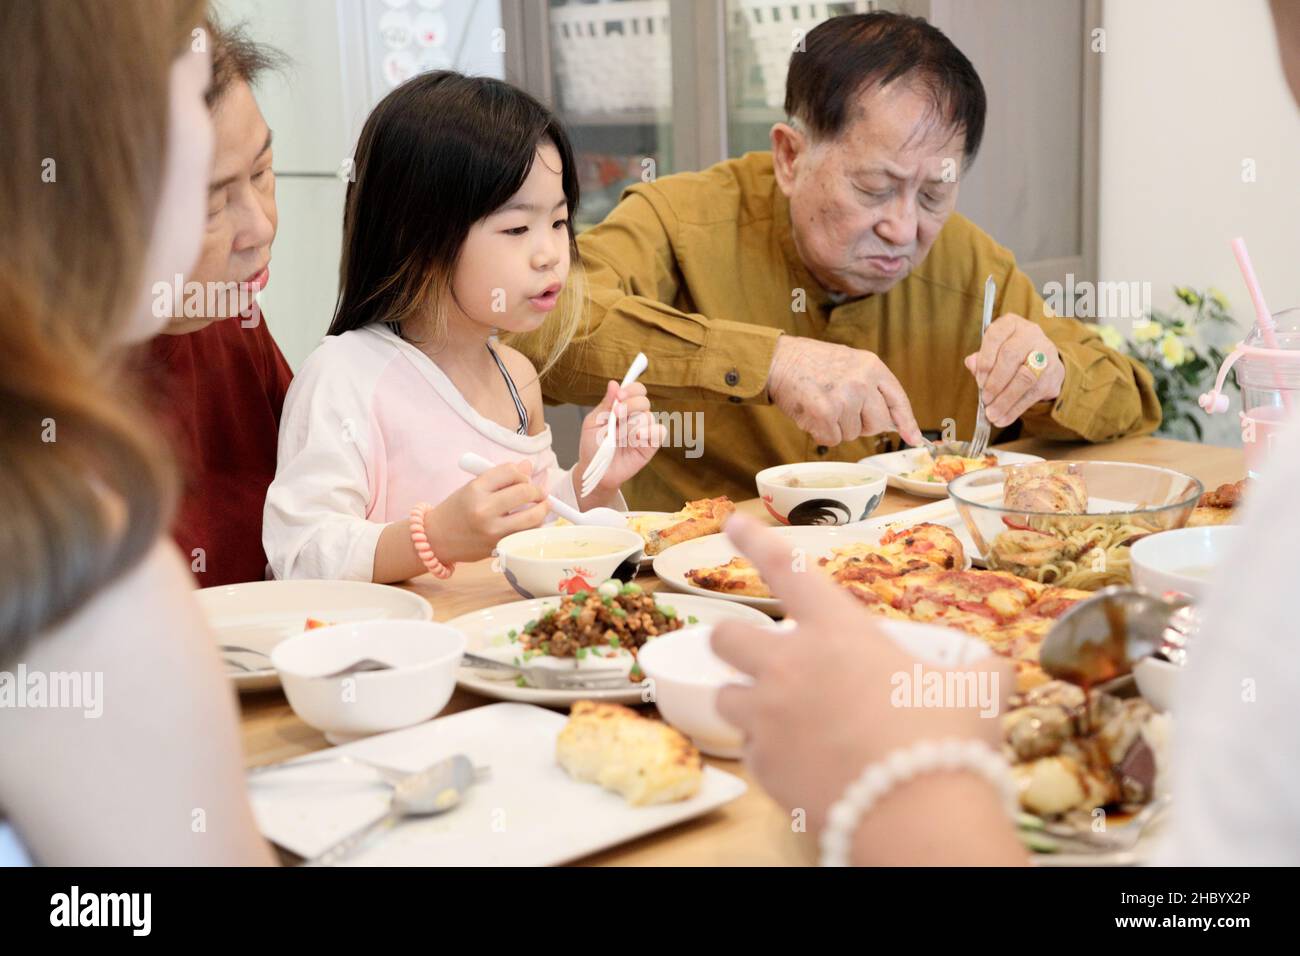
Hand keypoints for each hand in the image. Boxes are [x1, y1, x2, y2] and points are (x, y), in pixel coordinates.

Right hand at [426, 461, 548, 562]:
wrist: (437, 538)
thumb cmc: (456, 510)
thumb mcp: (472, 487)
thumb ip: (500, 477)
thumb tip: (527, 466)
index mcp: (475, 488)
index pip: (510, 471)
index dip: (522, 473)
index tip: (524, 479)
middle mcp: (484, 509)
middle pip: (525, 491)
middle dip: (537, 490)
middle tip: (539, 492)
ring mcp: (493, 530)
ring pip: (533, 516)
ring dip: (543, 508)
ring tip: (542, 505)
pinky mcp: (499, 546)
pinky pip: (527, 534)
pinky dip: (535, 526)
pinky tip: (531, 521)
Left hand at [574, 380, 665, 505]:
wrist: (595, 471)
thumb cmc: (592, 446)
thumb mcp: (593, 423)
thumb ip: (605, 404)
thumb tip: (614, 384)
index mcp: (623, 407)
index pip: (636, 390)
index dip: (631, 389)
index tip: (619, 395)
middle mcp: (636, 417)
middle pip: (644, 401)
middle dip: (630, 405)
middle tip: (617, 414)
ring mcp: (644, 431)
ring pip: (647, 416)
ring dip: (630, 425)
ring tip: (617, 436)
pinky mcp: (651, 445)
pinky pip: (660, 431)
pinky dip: (650, 431)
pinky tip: (637, 436)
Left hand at [710, 513, 1009, 836]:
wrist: (917, 816)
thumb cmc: (947, 741)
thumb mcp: (977, 691)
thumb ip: (978, 670)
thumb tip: (994, 669)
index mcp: (837, 631)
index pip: (786, 569)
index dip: (754, 540)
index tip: (732, 521)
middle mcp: (789, 666)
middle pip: (725, 635)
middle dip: (735, 640)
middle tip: (762, 657)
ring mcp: (768, 718)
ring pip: (723, 695)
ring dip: (745, 700)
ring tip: (779, 715)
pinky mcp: (763, 767)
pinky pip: (749, 752)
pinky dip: (768, 754)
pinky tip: (799, 762)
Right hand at [766, 336, 922, 446]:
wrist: (779, 360)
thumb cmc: (813, 363)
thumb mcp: (851, 363)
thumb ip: (872, 387)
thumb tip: (891, 422)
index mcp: (872, 366)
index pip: (898, 400)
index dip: (907, 422)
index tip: (914, 438)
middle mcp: (862, 382)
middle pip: (876, 424)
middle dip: (861, 424)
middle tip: (841, 409)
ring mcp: (844, 398)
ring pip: (852, 434)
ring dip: (836, 427)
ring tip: (822, 404)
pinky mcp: (825, 414)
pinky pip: (833, 440)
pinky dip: (821, 433)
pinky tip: (812, 414)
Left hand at [963, 314, 1064, 426]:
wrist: (1042, 360)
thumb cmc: (1010, 355)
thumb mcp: (993, 351)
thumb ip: (981, 358)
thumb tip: (971, 364)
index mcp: (1011, 324)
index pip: (996, 336)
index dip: (985, 359)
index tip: (978, 380)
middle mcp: (1030, 334)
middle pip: (1011, 356)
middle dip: (995, 382)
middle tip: (985, 399)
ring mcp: (1045, 353)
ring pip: (1025, 377)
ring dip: (1006, 400)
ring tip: (992, 414)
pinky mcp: (1053, 374)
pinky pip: (1033, 394)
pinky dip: (1015, 409)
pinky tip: (1003, 418)